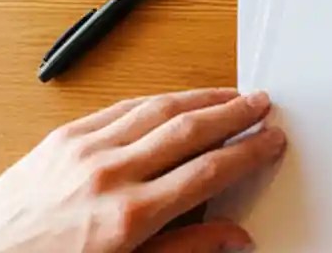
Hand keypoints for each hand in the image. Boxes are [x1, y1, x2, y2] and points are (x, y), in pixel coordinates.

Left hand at [0, 89, 283, 252]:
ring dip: (200, 98)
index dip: (247, 152)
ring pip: (158, 109)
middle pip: (190, 130)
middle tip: (262, 105)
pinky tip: (175, 100)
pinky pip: (120, 108)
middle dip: (233, 114)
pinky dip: (155, 101)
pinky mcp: (63, 137)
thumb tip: (234, 238)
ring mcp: (84, 150)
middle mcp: (110, 175)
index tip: (269, 141)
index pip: (208, 171)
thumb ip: (185, 251)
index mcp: (129, 217)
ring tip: (229, 95)